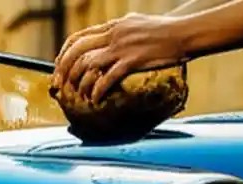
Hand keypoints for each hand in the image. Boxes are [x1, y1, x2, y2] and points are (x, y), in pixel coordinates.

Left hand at [51, 13, 189, 103]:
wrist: (184, 33)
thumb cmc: (163, 31)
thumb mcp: (135, 25)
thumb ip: (118, 32)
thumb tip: (105, 43)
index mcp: (112, 26)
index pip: (78, 38)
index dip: (63, 54)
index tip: (58, 68)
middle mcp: (114, 34)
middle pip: (77, 52)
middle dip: (64, 70)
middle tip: (60, 86)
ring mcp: (123, 47)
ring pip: (88, 65)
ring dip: (80, 83)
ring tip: (80, 95)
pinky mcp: (133, 61)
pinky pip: (107, 78)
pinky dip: (97, 90)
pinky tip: (95, 99)